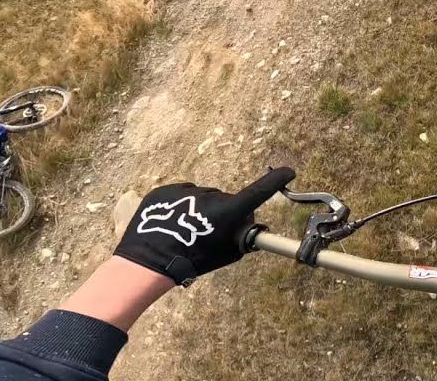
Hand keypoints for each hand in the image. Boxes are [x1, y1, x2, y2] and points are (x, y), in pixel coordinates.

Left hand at [114, 167, 295, 285]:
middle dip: (224, 212)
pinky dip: (181, 206)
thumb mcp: (226, 254)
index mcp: (226, 213)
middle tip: (211, 232)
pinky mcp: (164, 191)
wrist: (148, 264)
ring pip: (202, 197)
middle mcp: (208, 196)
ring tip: (187, 229)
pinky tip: (173, 223)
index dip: (276, 181)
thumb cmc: (193, 262)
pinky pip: (181, 195)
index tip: (289, 171)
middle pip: (225, 199)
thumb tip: (252, 223)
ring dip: (201, 209)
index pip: (258, 192)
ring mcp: (184, 191)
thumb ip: (244, 236)